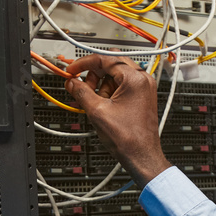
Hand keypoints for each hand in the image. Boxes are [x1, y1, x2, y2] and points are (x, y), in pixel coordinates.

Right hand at [64, 54, 171, 188]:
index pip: (105, 59)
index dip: (84, 63)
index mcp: (135, 79)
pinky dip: (109, 92)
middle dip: (93, 74)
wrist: (141, 156)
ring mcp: (144, 88)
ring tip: (94, 101)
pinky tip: (100, 104)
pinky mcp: (142, 97)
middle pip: (111, 64)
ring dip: (101, 84)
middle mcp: (143, 80)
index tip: (73, 70)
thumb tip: (72, 82)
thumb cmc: (128, 139)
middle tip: (81, 85)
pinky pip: (122, 86)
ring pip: (115, 75)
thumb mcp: (97, 112)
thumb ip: (81, 92)